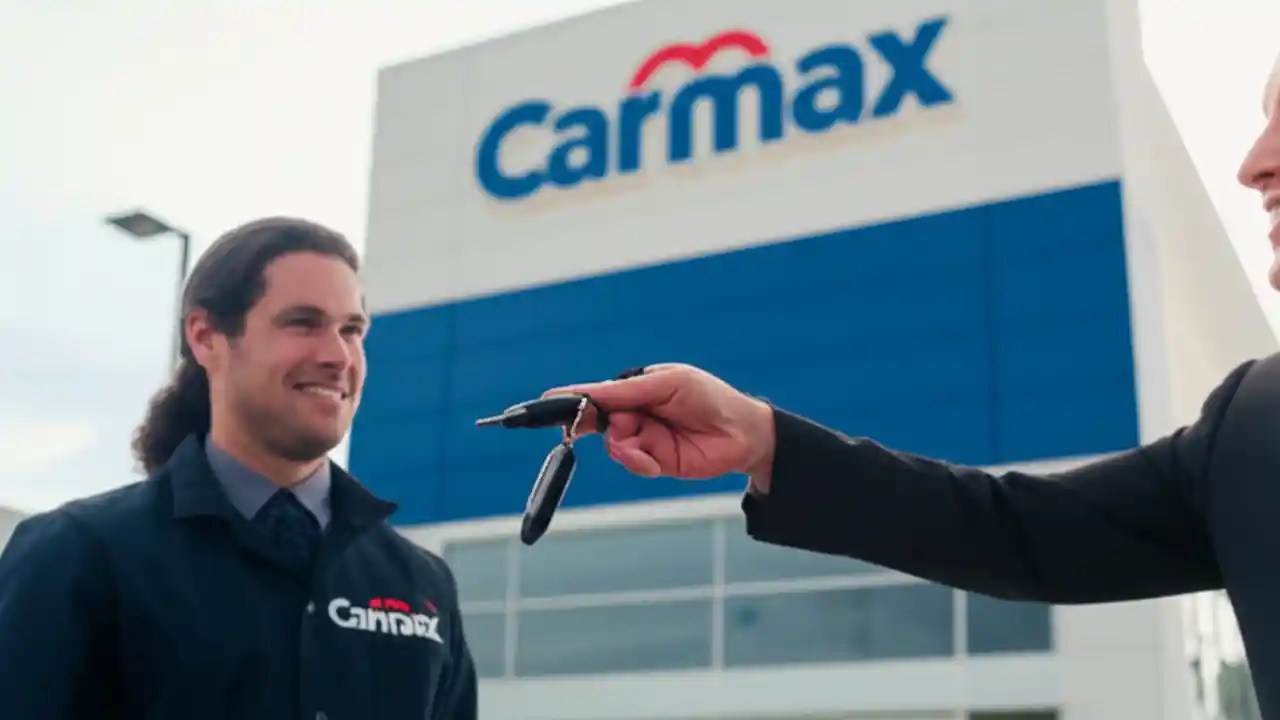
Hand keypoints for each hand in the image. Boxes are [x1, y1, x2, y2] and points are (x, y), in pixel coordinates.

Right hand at [541, 363, 776, 484]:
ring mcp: (642, 437)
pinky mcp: (652, 461)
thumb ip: (627, 393)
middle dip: (588, 425)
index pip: (596, 392)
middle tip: (577, 430)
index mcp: (636, 388)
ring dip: (625, 448)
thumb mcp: (668, 385)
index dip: (569, 399)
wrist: (743, 433)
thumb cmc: (709, 397)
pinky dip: (638, 463)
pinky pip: (630, 461)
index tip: (544, 403)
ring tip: (648, 448)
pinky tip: (656, 463)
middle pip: (595, 419)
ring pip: (612, 444)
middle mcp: (634, 412)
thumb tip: (590, 395)